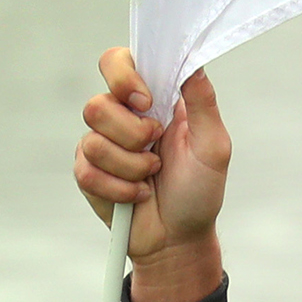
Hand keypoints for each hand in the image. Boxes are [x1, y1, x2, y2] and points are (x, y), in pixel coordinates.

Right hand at [74, 47, 229, 301]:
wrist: (180, 239)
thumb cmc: (200, 191)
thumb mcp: (213, 146)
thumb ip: (203, 102)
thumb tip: (193, 62)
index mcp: (151, 101)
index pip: (118, 62)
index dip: (123, 75)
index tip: (146, 102)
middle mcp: (121, 117)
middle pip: (97, 104)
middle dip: (131, 134)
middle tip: (156, 148)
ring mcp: (101, 145)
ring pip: (93, 141)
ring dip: (132, 166)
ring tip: (152, 177)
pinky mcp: (88, 174)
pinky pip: (88, 171)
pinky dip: (121, 188)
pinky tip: (138, 195)